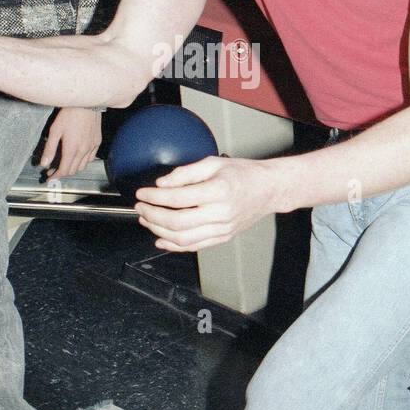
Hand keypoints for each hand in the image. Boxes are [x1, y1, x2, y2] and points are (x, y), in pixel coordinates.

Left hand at [39, 107, 102, 178]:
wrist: (86, 103)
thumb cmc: (69, 114)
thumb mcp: (54, 130)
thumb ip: (49, 149)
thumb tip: (44, 163)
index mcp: (71, 149)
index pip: (64, 170)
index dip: (55, 176)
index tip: (49, 176)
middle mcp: (83, 151)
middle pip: (73, 170)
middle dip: (62, 173)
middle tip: (54, 170)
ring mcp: (91, 147)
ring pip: (82, 166)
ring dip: (73, 169)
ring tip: (65, 164)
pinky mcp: (97, 142)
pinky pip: (90, 158)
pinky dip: (83, 162)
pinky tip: (78, 157)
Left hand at [134, 155, 278, 251]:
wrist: (269, 189)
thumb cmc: (244, 173)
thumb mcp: (213, 163)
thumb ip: (186, 173)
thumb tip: (162, 184)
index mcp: (218, 191)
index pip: (177, 198)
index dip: (154, 197)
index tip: (142, 193)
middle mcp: (221, 213)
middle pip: (177, 222)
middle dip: (152, 215)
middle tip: (140, 207)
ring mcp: (222, 229)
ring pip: (183, 238)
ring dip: (159, 231)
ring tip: (147, 220)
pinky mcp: (223, 237)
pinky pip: (194, 246)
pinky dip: (174, 245)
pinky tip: (161, 239)